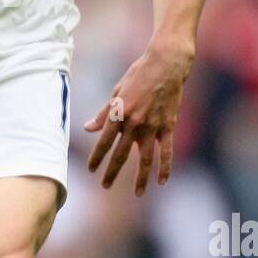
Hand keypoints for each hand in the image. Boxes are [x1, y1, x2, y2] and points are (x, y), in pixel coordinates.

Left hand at [83, 41, 192, 195]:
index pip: (104, 142)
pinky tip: (162, 181)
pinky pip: (166, 151)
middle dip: (112, 172)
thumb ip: (104, 113)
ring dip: (140, 178)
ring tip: (137, 193)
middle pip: (121, 154)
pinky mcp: (168, 126)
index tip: (91, 170)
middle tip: (105, 186)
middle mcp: (134, 123)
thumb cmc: (138, 74)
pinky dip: (165, 167)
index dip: (97, 158)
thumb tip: (88, 128)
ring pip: (145, 158)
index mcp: (119, 114)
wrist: (166, 64)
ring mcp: (153, 126)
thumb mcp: (116, 91)